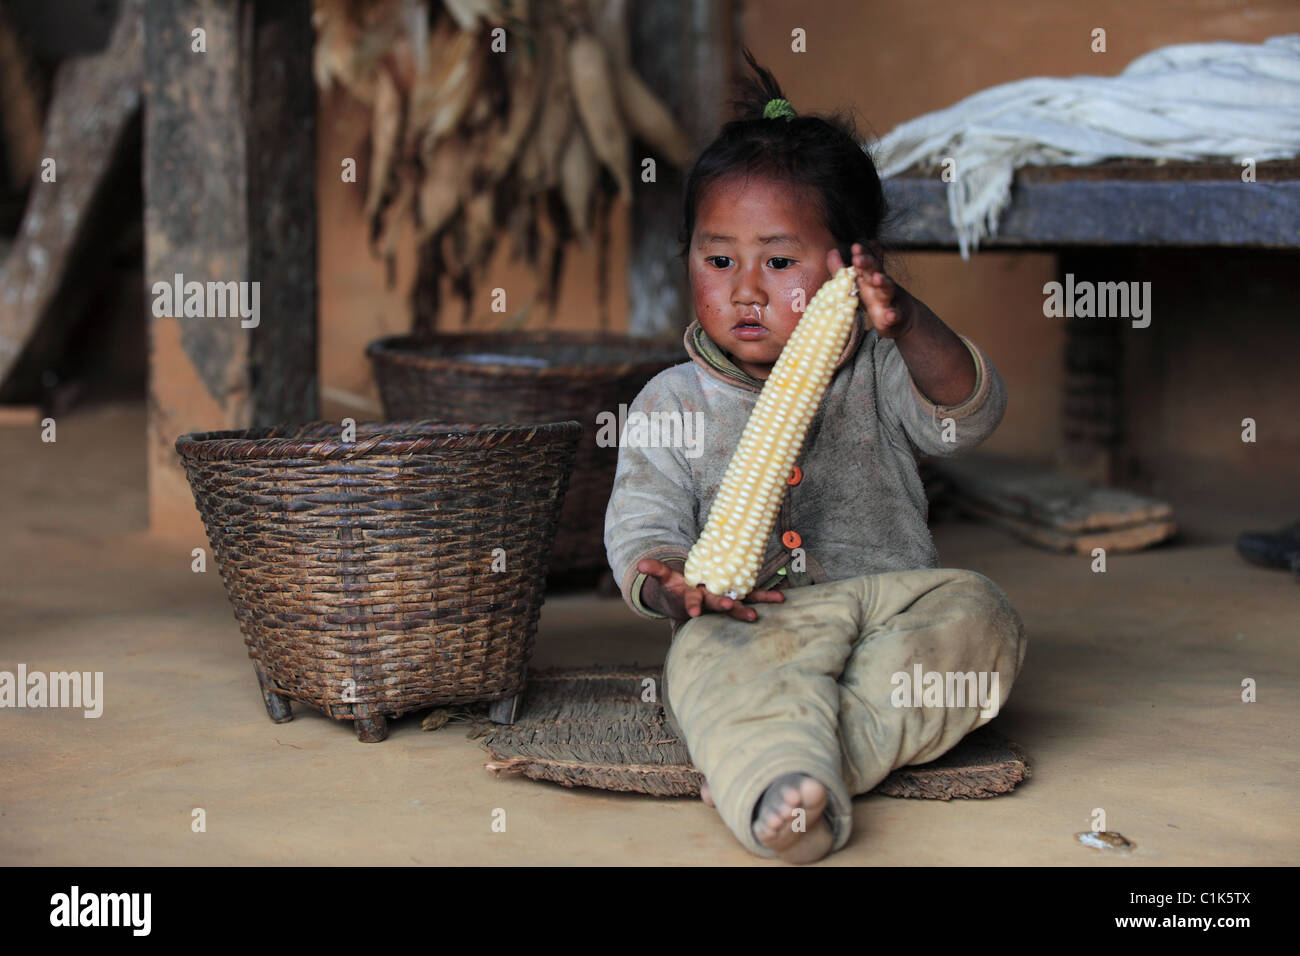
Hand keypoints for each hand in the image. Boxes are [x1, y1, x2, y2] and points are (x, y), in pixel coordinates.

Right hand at [637, 558, 784, 623]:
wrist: (690, 605)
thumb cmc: (678, 588)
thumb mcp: (665, 579)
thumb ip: (655, 570)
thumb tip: (640, 564)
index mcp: (692, 597)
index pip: (691, 601)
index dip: (692, 605)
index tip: (693, 612)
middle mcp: (709, 603)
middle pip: (716, 605)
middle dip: (723, 607)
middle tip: (730, 607)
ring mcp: (724, 602)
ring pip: (737, 605)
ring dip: (747, 609)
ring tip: (756, 615)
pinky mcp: (738, 597)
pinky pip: (753, 597)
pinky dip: (766, 597)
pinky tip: (781, 598)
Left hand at [827, 243, 913, 339]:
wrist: (903, 318)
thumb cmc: (876, 299)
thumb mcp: (859, 285)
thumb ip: (843, 271)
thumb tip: (832, 252)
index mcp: (869, 279)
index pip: (866, 263)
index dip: (862, 254)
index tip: (855, 247)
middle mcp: (879, 286)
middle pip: (875, 271)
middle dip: (867, 264)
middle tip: (857, 259)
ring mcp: (889, 300)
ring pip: (887, 289)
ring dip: (883, 282)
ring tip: (877, 278)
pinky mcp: (895, 317)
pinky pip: (895, 315)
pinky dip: (893, 315)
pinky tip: (890, 315)